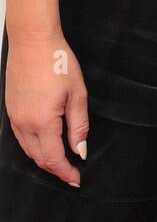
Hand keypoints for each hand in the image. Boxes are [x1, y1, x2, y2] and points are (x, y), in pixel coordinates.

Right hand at [5, 34, 88, 186]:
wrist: (33, 41)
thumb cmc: (57, 62)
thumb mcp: (77, 93)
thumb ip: (78, 125)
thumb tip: (80, 150)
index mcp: (42, 122)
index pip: (54, 158)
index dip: (65, 172)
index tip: (76, 179)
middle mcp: (24, 124)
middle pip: (39, 158)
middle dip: (55, 169)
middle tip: (70, 173)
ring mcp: (14, 117)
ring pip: (27, 149)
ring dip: (43, 159)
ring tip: (60, 162)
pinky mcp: (11, 109)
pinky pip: (20, 137)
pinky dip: (32, 146)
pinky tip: (44, 143)